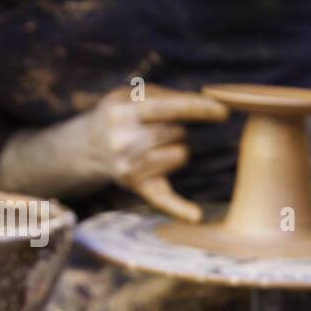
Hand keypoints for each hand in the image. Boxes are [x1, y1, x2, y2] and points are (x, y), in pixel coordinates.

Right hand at [81, 84, 229, 221]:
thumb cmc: (121, 115)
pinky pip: (164, 198)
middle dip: (177, 127)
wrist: (86, 146)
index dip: (200, 109)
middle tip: (156, 128)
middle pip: (178, 131)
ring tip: (153, 145)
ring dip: (176, 147)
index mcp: (123, 111)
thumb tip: (208, 102)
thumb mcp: (131, 94)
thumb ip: (165, 94)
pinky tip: (196, 216)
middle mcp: (124, 140)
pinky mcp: (136, 186)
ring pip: (181, 154)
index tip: (224, 112)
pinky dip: (180, 208)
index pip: (171, 108)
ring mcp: (129, 166)